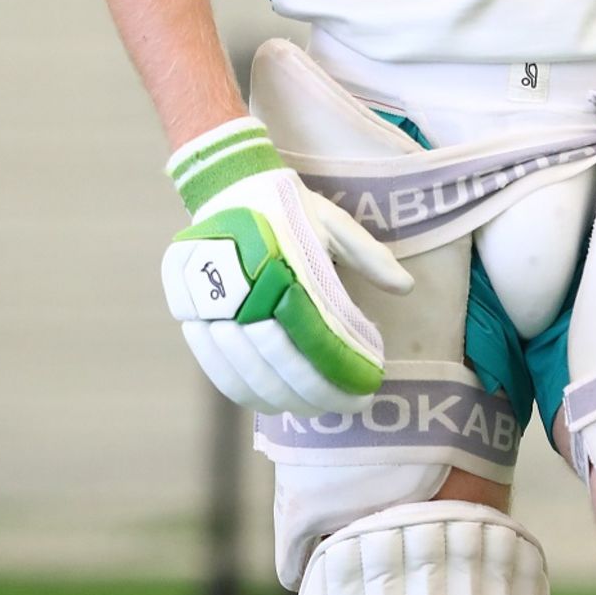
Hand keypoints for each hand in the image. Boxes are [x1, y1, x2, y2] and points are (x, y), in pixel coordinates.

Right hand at [160, 119, 412, 414]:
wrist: (225, 186)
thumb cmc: (285, 207)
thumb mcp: (332, 220)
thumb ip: (368, 255)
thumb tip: (406, 288)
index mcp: (284, 266)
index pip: (313, 339)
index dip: (338, 374)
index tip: (363, 392)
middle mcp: (244, 289)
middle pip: (278, 364)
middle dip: (314, 395)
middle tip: (342, 407)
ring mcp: (210, 304)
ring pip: (244, 372)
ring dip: (279, 399)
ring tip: (310, 408)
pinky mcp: (189, 313)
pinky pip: (213, 366)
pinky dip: (242, 390)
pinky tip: (267, 400)